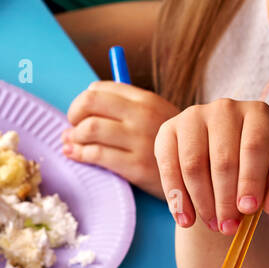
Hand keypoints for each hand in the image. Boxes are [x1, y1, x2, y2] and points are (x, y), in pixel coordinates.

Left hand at [63, 83, 179, 195]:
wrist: (197, 179)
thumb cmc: (169, 147)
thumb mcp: (156, 118)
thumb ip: (127, 106)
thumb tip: (86, 94)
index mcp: (147, 99)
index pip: (100, 89)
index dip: (83, 100)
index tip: (80, 113)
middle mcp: (143, 115)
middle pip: (89, 102)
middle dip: (73, 113)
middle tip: (72, 126)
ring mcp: (140, 140)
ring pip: (89, 129)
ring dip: (73, 136)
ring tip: (71, 142)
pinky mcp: (136, 166)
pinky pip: (96, 155)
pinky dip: (79, 154)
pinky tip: (75, 155)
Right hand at [153, 99, 268, 231]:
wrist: (222, 156)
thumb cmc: (254, 165)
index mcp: (258, 114)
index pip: (254, 146)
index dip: (251, 179)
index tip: (249, 210)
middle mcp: (226, 108)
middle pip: (223, 159)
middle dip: (226, 200)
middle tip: (229, 228)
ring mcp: (194, 116)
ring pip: (194, 165)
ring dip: (203, 202)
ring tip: (213, 226)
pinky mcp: (168, 129)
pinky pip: (168, 166)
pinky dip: (176, 197)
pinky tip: (186, 220)